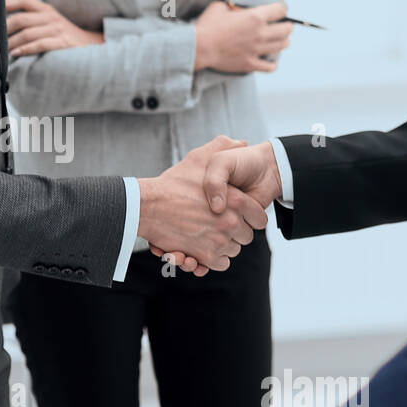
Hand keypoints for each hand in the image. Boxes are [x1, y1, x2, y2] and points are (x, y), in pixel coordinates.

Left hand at [6, 0, 102, 56]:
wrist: (92, 46)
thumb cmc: (63, 36)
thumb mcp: (49, 23)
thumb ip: (31, 20)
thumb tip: (1, 25)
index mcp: (45, 9)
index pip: (24, 0)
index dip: (7, 3)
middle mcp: (50, 17)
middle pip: (21, 19)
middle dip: (4, 30)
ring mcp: (57, 30)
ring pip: (28, 34)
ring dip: (11, 43)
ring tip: (1, 51)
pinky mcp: (63, 44)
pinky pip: (40, 45)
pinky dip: (25, 50)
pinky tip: (15, 54)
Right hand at [138, 136, 267, 275]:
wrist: (148, 206)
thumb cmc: (172, 183)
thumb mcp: (200, 158)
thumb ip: (223, 147)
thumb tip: (241, 143)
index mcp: (236, 200)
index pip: (259, 218)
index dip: (250, 218)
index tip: (238, 216)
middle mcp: (230, 222)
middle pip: (246, 237)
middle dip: (235, 232)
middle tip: (219, 224)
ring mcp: (219, 241)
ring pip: (233, 250)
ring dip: (223, 246)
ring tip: (208, 235)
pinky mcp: (206, 256)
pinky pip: (220, 263)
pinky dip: (213, 259)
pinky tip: (203, 248)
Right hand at [194, 0, 292, 72]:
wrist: (198, 47)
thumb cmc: (207, 25)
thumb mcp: (221, 7)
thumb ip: (235, 6)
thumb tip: (240, 8)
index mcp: (255, 16)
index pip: (281, 10)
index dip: (282, 8)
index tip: (279, 9)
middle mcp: (260, 33)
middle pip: (286, 29)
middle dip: (287, 25)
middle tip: (283, 25)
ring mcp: (256, 50)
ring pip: (282, 46)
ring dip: (283, 42)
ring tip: (279, 40)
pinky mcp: (250, 63)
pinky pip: (270, 66)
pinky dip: (273, 63)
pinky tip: (269, 59)